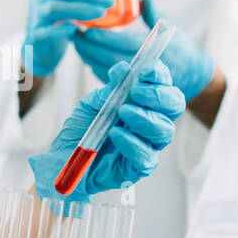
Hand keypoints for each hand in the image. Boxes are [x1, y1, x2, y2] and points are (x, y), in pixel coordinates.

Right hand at [23, 0, 115, 76]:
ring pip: (53, 8)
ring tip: (101, 13)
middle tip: (110, 0)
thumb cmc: (64, 16)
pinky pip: (45, 31)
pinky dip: (60, 30)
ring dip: (79, 9)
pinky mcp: (35, 35)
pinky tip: (76, 29)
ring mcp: (36, 15)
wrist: (44, 45)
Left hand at [28, 59, 184, 200]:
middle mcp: (150, 122)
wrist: (63, 158)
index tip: (146, 71)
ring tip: (122, 112)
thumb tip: (123, 69)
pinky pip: (147, 156)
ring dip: (145, 118)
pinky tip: (115, 134)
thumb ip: (109, 89)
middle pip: (174, 106)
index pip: (164, 86)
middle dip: (158, 95)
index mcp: (142, 104)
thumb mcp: (91, 104)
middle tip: (135, 92)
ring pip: (165, 131)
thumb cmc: (80, 131)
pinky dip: (132, 142)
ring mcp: (146, 145)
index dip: (160, 76)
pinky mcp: (137, 167)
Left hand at [72, 0, 214, 101]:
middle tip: (73, 34)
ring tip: (75, 42)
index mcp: (150, 50)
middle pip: (106, 58)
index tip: (87, 29)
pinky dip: (93, 65)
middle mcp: (141, 67)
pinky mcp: (129, 86)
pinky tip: (86, 54)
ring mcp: (134, 79)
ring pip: (103, 69)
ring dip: (87, 56)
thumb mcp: (170, 27)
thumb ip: (153, 13)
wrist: (191, 77)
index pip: (121, 44)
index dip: (102, 38)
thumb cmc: (181, 49)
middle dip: (87, 47)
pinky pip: (106, 77)